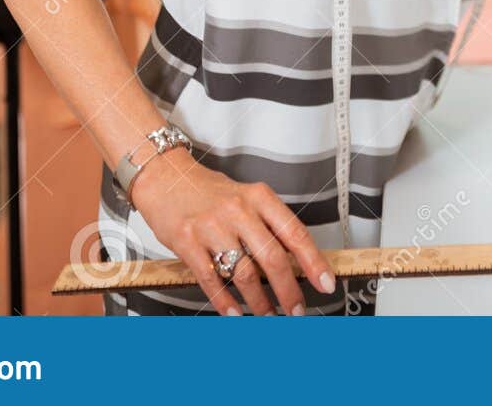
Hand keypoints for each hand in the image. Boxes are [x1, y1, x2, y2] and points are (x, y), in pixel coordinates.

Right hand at [129, 147, 336, 314]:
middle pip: (273, 258)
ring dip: (259, 301)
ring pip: (244, 273)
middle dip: (289, 290)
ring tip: (267, 315)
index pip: (295, 233)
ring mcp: (212, 227)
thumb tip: (296, 261)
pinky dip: (225, 301)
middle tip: (296, 310)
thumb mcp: (246, 197)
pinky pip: (211, 279)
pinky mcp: (187, 242)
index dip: (313, 262)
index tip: (325, 283)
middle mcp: (238, 210)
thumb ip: (268, 224)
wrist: (166, 177)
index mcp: (259, 197)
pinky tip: (234, 313)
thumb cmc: (209, 191)